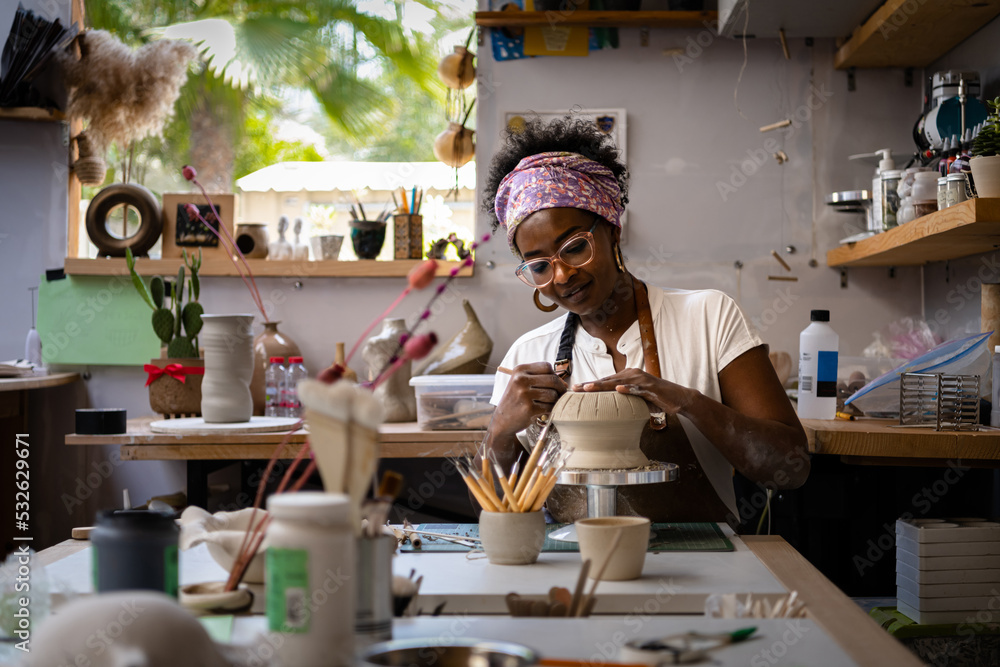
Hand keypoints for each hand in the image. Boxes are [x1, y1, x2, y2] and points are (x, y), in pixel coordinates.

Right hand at [494, 362, 567, 435]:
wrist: (502, 420)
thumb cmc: (516, 400)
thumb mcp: (521, 383)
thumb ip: (539, 378)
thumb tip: (563, 382)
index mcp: (519, 370)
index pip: (546, 366)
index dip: (555, 374)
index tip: (557, 383)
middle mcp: (521, 380)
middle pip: (552, 379)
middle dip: (560, 388)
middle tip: (560, 395)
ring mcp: (524, 394)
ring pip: (553, 394)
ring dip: (555, 401)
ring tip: (548, 404)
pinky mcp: (529, 408)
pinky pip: (550, 407)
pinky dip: (550, 410)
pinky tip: (544, 411)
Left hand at [572, 368, 695, 414]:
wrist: (678, 398)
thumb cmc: (656, 400)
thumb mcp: (636, 400)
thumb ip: (623, 401)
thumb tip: (607, 410)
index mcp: (627, 376)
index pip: (606, 381)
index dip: (591, 385)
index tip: (576, 389)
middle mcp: (632, 374)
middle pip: (608, 380)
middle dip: (591, 385)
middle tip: (575, 388)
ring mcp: (641, 379)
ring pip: (618, 382)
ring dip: (602, 386)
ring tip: (588, 388)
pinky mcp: (651, 387)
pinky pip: (637, 388)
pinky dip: (627, 389)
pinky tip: (618, 390)